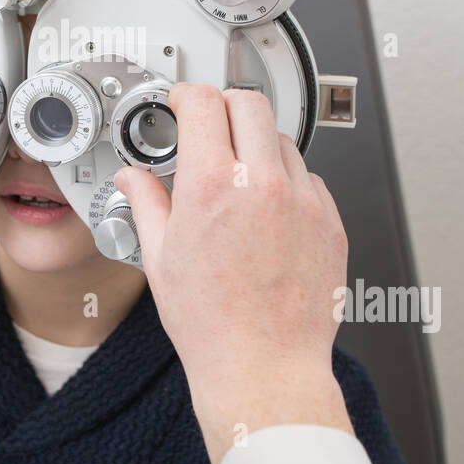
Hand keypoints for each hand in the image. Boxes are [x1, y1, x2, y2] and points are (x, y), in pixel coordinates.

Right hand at [115, 86, 352, 463]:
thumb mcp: (161, 259)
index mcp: (212, 186)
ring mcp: (302, 201)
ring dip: (257, 144)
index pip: (203, 102)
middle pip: (249, 104)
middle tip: (210, 126)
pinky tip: (268, 210)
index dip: (186, 95)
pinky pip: (309, 179)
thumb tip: (133, 180)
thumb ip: (146, 204)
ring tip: (238, 178)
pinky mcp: (330, 223)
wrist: (264, 368)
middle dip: (224, 106)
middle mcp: (261, 184)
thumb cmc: (213, 326)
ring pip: (282, 139)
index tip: (182, 102)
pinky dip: (287, 181)